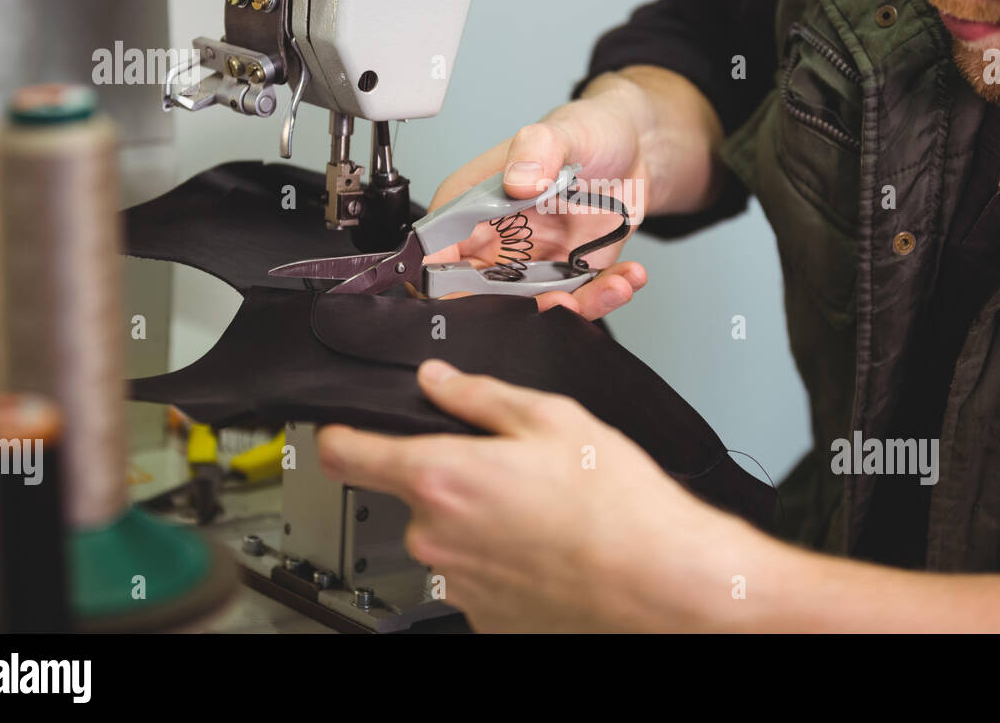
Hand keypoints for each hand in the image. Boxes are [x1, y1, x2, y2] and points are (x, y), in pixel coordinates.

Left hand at [316, 359, 750, 631]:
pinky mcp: (485, 618)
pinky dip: (502, 560)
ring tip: (540, 512)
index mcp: (441, 477)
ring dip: (478, 521)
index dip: (340, 432)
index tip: (346, 428)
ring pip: (448, 537)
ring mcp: (458, 584)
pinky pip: (476, 576)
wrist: (659, 580)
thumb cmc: (613, 503)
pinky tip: (546, 547)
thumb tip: (437, 380)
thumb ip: (478, 395)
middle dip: (449, 477)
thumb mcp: (550, 417)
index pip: (344, 453)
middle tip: (508, 467)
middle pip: (412, 494)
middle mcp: (435, 537)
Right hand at [422, 82, 649, 319]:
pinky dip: (604, 297)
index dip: (446, 288)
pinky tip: (628, 277)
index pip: (437, 257)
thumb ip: (535, 151)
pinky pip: (579, 300)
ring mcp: (532, 263)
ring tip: (608, 288)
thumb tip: (518, 180)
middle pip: (485, 298)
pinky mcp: (569, 275)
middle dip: (520, 312)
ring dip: (572, 309)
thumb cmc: (584, 132)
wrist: (633, 147)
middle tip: (561, 301)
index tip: (483, 302)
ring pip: (534, 308)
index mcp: (469, 207)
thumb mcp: (558, 131)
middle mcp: (496, 242)